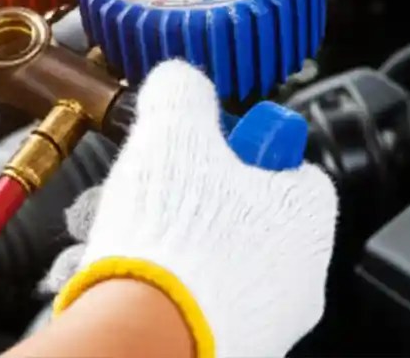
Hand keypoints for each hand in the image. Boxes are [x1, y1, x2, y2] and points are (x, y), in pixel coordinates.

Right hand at [43, 61, 337, 357]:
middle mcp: (296, 275)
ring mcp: (262, 321)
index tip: (205, 145)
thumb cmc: (176, 243)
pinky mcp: (224, 349)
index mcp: (306, 215)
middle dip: (175, 198)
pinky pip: (182, 304)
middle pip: (234, 214)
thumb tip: (180, 79)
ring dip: (149, 240)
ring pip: (201, 261)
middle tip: (140, 190)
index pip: (292, 166)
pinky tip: (103, 275)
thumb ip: (182, 93)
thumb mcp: (173, 130)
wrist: (148, 341)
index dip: (241, 148)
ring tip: (103, 232)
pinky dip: (145, 287)